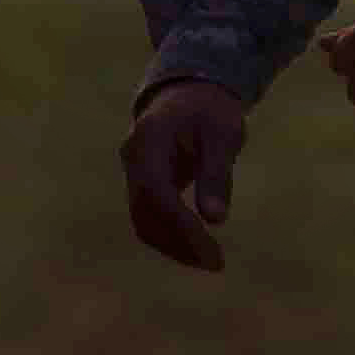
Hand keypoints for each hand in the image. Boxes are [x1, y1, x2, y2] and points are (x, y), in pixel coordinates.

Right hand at [120, 79, 247, 273]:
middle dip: (179, 242)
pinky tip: (197, 247)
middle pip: (145, 211)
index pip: (157, 191)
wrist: (191, 92)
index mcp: (149, 137)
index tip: (211, 251)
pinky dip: (171, 236)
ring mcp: (133, 171)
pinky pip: (149, 217)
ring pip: (143, 220)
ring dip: (174, 245)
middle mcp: (133, 156)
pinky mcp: (140, 185)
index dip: (180, 225)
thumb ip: (216, 173)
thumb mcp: (222, 133)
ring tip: (211, 260)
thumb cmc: (210, 110)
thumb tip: (216, 220)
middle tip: (216, 262)